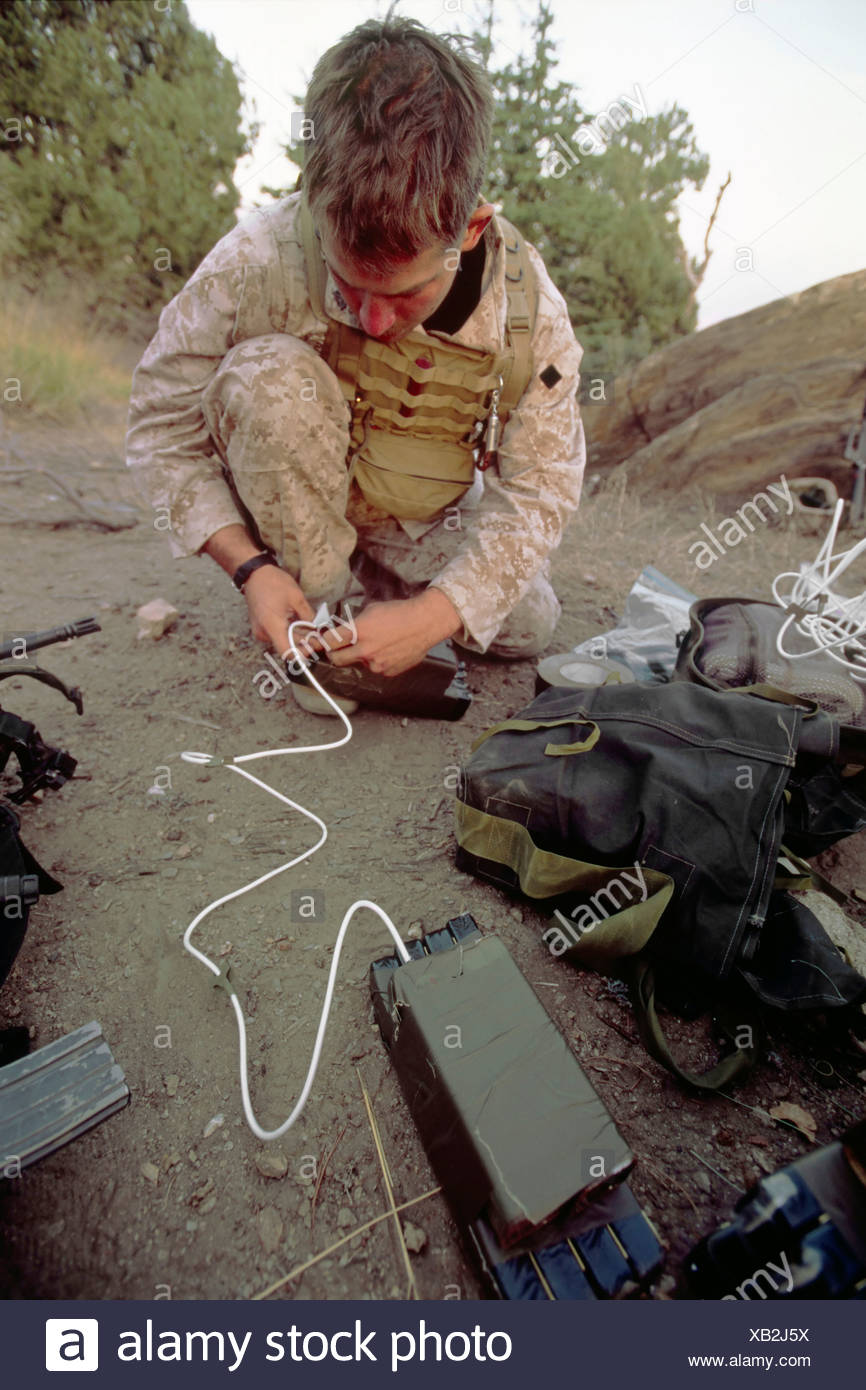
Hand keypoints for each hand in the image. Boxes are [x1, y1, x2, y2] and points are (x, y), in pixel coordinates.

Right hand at [243, 565, 316, 656]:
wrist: (254, 574)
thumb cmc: (273, 583)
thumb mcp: (297, 598)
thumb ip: (309, 617)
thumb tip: (318, 630)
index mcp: (272, 626)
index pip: (287, 653)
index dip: (302, 653)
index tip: (314, 646)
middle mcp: (264, 633)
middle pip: (287, 647)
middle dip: (304, 643)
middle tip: (319, 637)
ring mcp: (261, 631)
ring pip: (283, 641)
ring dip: (298, 637)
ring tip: (311, 629)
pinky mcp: (261, 628)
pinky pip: (277, 635)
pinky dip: (289, 632)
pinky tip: (299, 623)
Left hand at [322, 589, 461, 677]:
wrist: (425, 623)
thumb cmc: (400, 612)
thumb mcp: (372, 610)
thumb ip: (355, 623)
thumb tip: (342, 630)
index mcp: (360, 631)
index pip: (330, 642)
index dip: (319, 643)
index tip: (313, 645)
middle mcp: (366, 650)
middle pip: (337, 660)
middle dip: (334, 654)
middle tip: (338, 648)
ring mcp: (377, 663)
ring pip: (358, 664)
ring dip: (360, 657)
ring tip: (376, 643)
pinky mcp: (388, 671)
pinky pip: (375, 668)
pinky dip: (377, 661)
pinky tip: (388, 649)